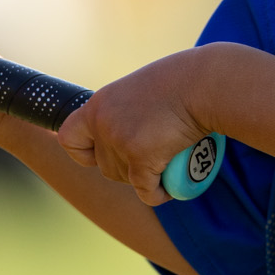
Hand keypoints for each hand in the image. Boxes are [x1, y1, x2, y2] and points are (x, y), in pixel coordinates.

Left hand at [59, 46, 218, 205]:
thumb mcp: (142, 89)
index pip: (69, 137)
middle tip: (150, 157)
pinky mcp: (141, 158)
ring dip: (143, 180)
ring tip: (162, 169)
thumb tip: (131, 126)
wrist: (205, 83)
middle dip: (125, 168)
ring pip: (125, 179)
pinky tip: (166, 190)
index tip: (100, 153)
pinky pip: (145, 191)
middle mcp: (103, 123)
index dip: (84, 152)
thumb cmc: (183, 80)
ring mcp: (120, 141)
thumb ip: (127, 109)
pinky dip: (158, 194)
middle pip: (104, 165)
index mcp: (99, 103)